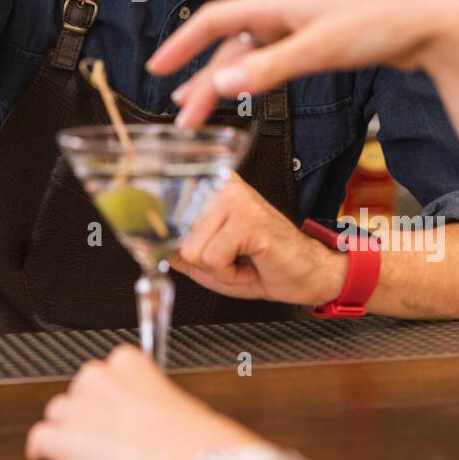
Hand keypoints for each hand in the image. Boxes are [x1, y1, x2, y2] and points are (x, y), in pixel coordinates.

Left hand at [25, 344, 256, 459]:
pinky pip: (39, 439)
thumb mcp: (181, 407)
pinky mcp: (63, 440)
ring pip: (58, 413)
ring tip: (85, 454)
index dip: (111, 394)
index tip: (117, 409)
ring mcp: (78, 409)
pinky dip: (40, 451)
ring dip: (67, 430)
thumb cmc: (193, 440)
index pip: (108, 368)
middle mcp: (99, 379)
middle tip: (106, 438)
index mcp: (130, 364)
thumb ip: (158, 404)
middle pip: (79, 391)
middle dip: (88, 412)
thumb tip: (159, 422)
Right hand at [147, 0, 458, 126]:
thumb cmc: (378, 24)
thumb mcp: (319, 50)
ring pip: (248, 56)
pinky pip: (269, 60)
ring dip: (224, 82)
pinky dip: (251, 79)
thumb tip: (221, 83)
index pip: (213, 21)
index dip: (182, 45)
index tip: (157, 69)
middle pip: (228, 47)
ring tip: (199, 109)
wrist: (428, 22)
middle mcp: (280, 10)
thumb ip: (269, 69)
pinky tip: (244, 91)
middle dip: (202, 80)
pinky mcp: (314, 40)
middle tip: (182, 117)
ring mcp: (297, 26)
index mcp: (275, 3)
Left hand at [173, 171, 345, 304]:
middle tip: (231, 257)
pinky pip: (213, 260)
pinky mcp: (248, 219)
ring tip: (242, 259)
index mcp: (211, 187)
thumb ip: (179, 249)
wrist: (308, 273)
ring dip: (217, 269)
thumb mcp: (209, 261)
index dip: (168, 238)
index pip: (165, 210)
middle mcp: (221, 185)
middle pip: (177, 238)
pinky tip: (250, 262)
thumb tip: (150, 244)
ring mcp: (235, 199)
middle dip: (201, 261)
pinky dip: (230, 274)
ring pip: (192, 250)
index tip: (177, 244)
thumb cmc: (263, 264)